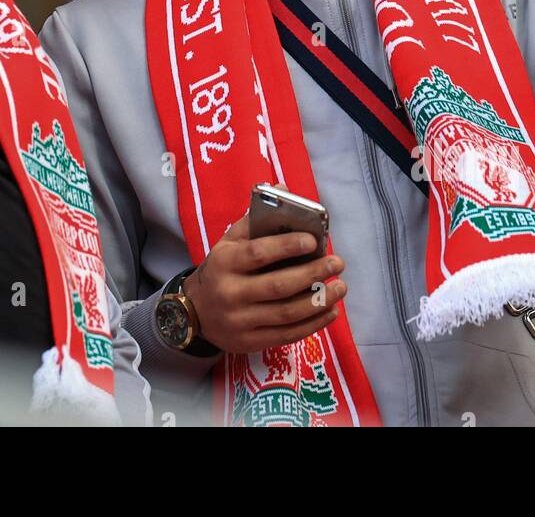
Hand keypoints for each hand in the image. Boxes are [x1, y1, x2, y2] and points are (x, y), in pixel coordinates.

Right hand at [181, 212, 346, 353]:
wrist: (194, 313)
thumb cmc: (221, 269)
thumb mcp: (228, 242)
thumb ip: (256, 219)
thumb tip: (285, 191)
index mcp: (225, 263)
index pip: (259, 254)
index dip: (288, 246)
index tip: (314, 240)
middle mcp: (230, 294)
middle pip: (279, 286)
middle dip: (313, 274)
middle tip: (337, 263)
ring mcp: (241, 322)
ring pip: (287, 313)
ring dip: (319, 300)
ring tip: (340, 287)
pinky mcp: (251, 342)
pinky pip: (288, 335)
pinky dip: (313, 323)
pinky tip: (330, 310)